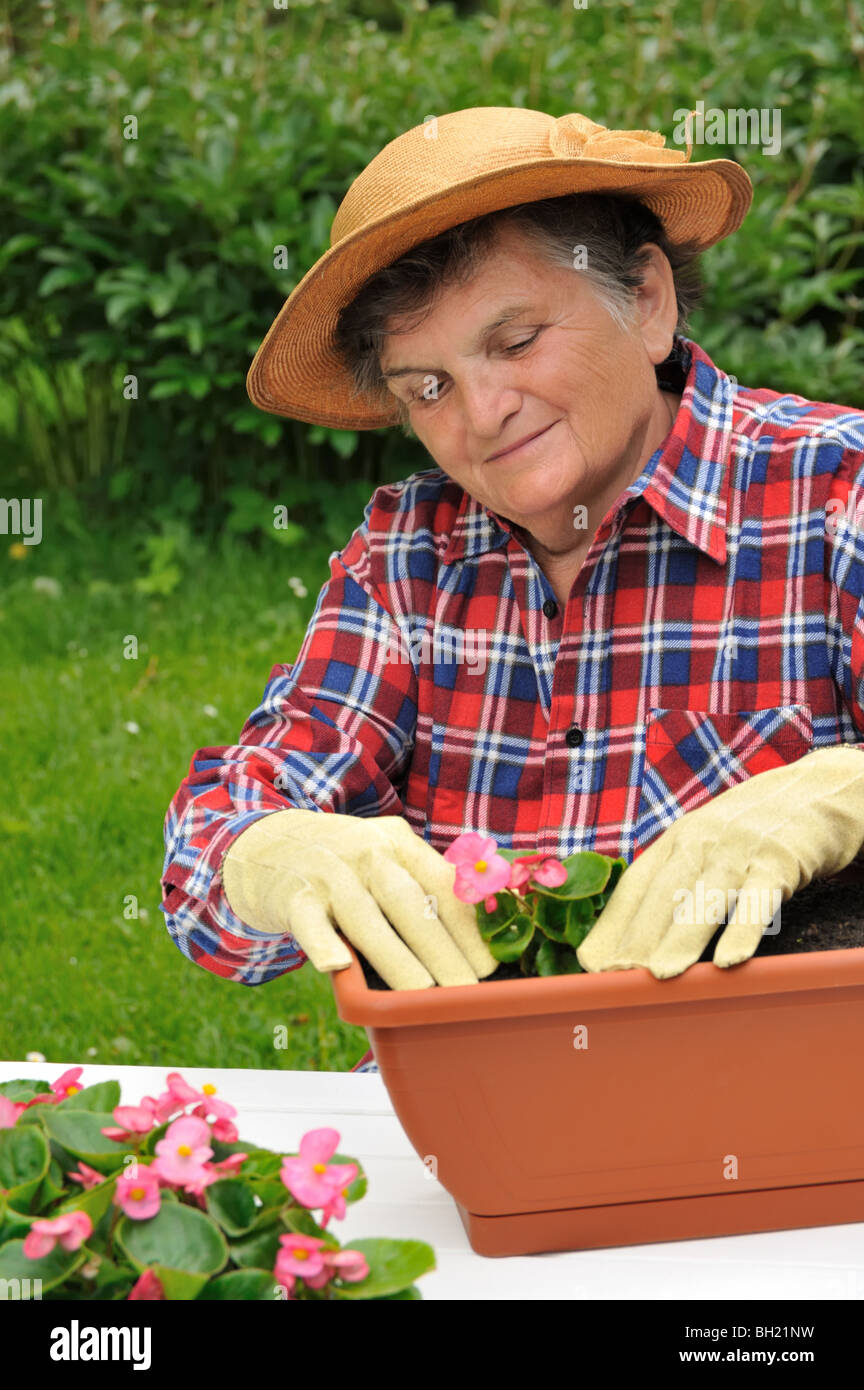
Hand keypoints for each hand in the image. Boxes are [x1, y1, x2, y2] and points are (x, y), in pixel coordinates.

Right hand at [221, 809, 498, 988]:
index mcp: (399, 842)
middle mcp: (367, 852)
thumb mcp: (384, 856)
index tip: (491, 964)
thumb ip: (420, 885)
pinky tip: (335, 966)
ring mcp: (327, 872)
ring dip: (396, 959)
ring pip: (366, 918)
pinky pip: (309, 922)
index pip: (442, 883)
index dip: (469, 925)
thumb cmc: (343, 864)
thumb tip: (475, 939)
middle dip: (443, 949)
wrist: (266, 845)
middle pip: (410, 902)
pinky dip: (321, 943)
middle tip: (467, 990)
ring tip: (422, 994)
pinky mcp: (292, 896)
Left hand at [576, 745, 863, 978]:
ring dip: (680, 938)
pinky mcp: (780, 861)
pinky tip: (731, 959)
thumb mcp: (706, 844)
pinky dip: (744, 928)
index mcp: (677, 840)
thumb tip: (639, 936)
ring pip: (704, 898)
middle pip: (661, 895)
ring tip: (659, 975)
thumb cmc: (752, 831)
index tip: (590, 963)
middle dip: (636, 940)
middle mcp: (701, 842)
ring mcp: (740, 850)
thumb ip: (676, 881)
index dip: (612, 926)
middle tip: (616, 980)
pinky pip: (760, 899)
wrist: (817, 791)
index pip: (635, 886)